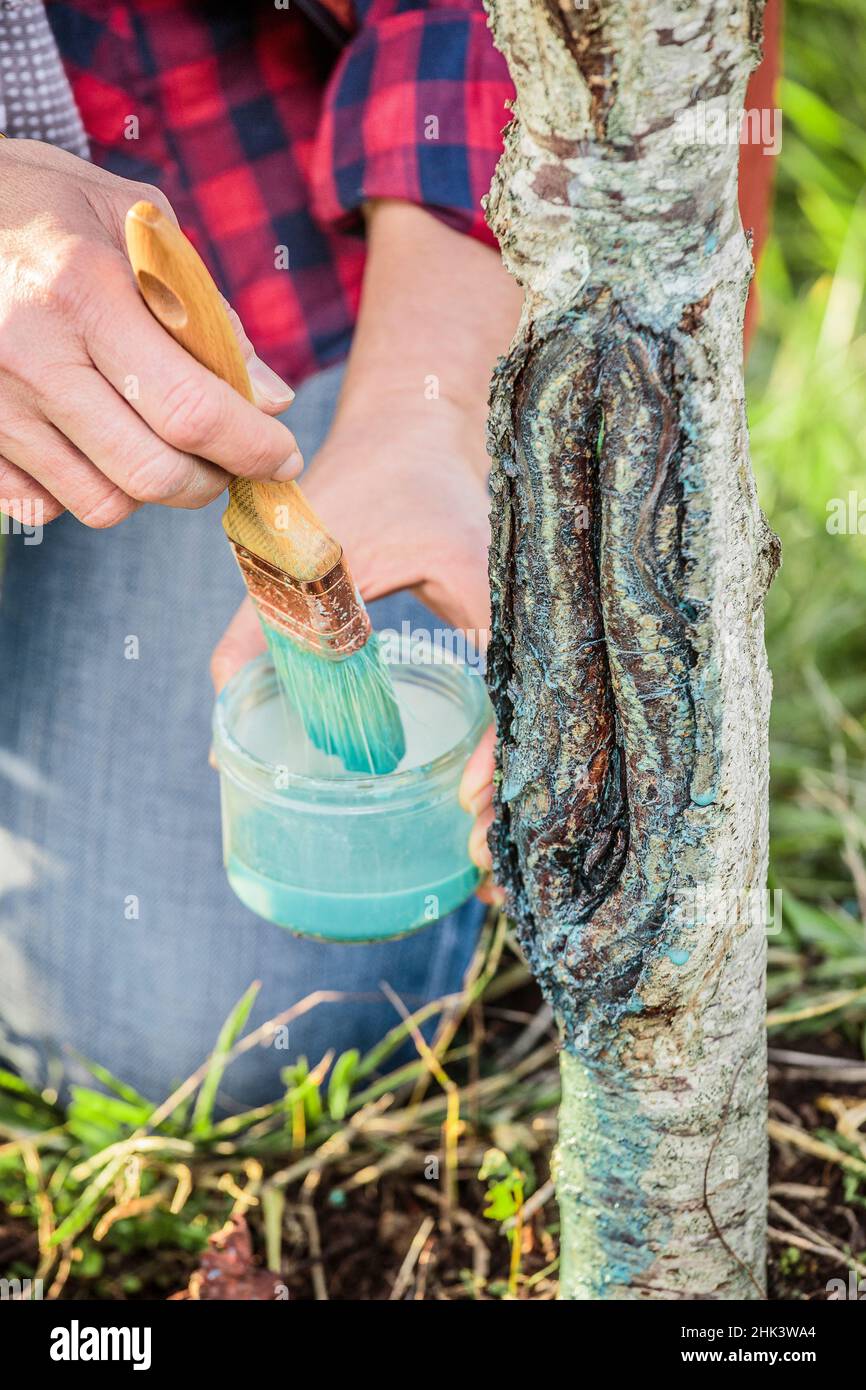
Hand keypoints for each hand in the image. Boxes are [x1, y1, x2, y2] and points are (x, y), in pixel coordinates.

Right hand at [0, 140, 302, 527]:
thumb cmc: (46, 205)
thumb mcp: (136, 223)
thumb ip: (209, 313)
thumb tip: (271, 401)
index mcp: (82, 290)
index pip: (190, 410)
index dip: (252, 447)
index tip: (283, 457)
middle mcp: (30, 355)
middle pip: (152, 473)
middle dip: (211, 479)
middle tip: (227, 458)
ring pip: (102, 502)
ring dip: (151, 491)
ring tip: (160, 445)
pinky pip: (44, 507)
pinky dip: (86, 491)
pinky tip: (96, 448)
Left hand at [211, 398, 502, 902]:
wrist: (420, 421)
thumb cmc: (375, 472)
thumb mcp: (317, 545)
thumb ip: (263, 621)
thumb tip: (218, 713)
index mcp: (497, 582)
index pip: (514, 682)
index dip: (497, 750)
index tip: (463, 798)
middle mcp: (528, 608)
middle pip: (547, 721)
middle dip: (517, 797)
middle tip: (478, 865)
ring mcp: (529, 621)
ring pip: (545, 722)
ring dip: (517, 790)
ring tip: (483, 862)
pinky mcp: (515, 631)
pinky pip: (521, 704)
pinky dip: (505, 757)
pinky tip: (479, 804)